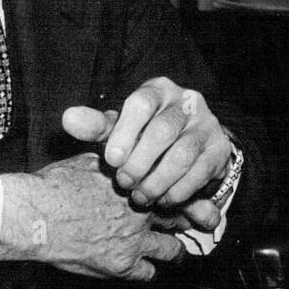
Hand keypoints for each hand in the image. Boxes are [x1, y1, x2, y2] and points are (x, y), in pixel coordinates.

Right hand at [0, 152, 183, 280]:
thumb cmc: (57, 185)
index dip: (185, 191)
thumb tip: (119, 144)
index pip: (179, 187)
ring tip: (175, 249)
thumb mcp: (90, 158)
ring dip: (173, 249)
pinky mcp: (121, 265)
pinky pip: (148, 274)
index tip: (190, 194)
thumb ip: (113, 157)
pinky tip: (143, 267)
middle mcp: (143, 212)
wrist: (37, 214)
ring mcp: (135, 240)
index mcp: (139, 183)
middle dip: (188, 220)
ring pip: (172, 249)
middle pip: (181, 217)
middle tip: (193, 223)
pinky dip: (147, 271)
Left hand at [62, 77, 231, 228]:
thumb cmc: (145, 134)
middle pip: (163, 131)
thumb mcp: (120, 128)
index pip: (141, 103)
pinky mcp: (218, 148)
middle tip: (124, 183)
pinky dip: (177, 190)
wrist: (189, 144)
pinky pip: (199, 172)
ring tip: (140, 196)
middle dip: (139, 163)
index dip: (124, 132)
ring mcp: (206, 124)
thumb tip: (69, 118)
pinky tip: (162, 199)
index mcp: (157, 90)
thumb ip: (96, 125)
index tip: (110, 160)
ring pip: (182, 154)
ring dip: (157, 181)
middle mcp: (186, 101)